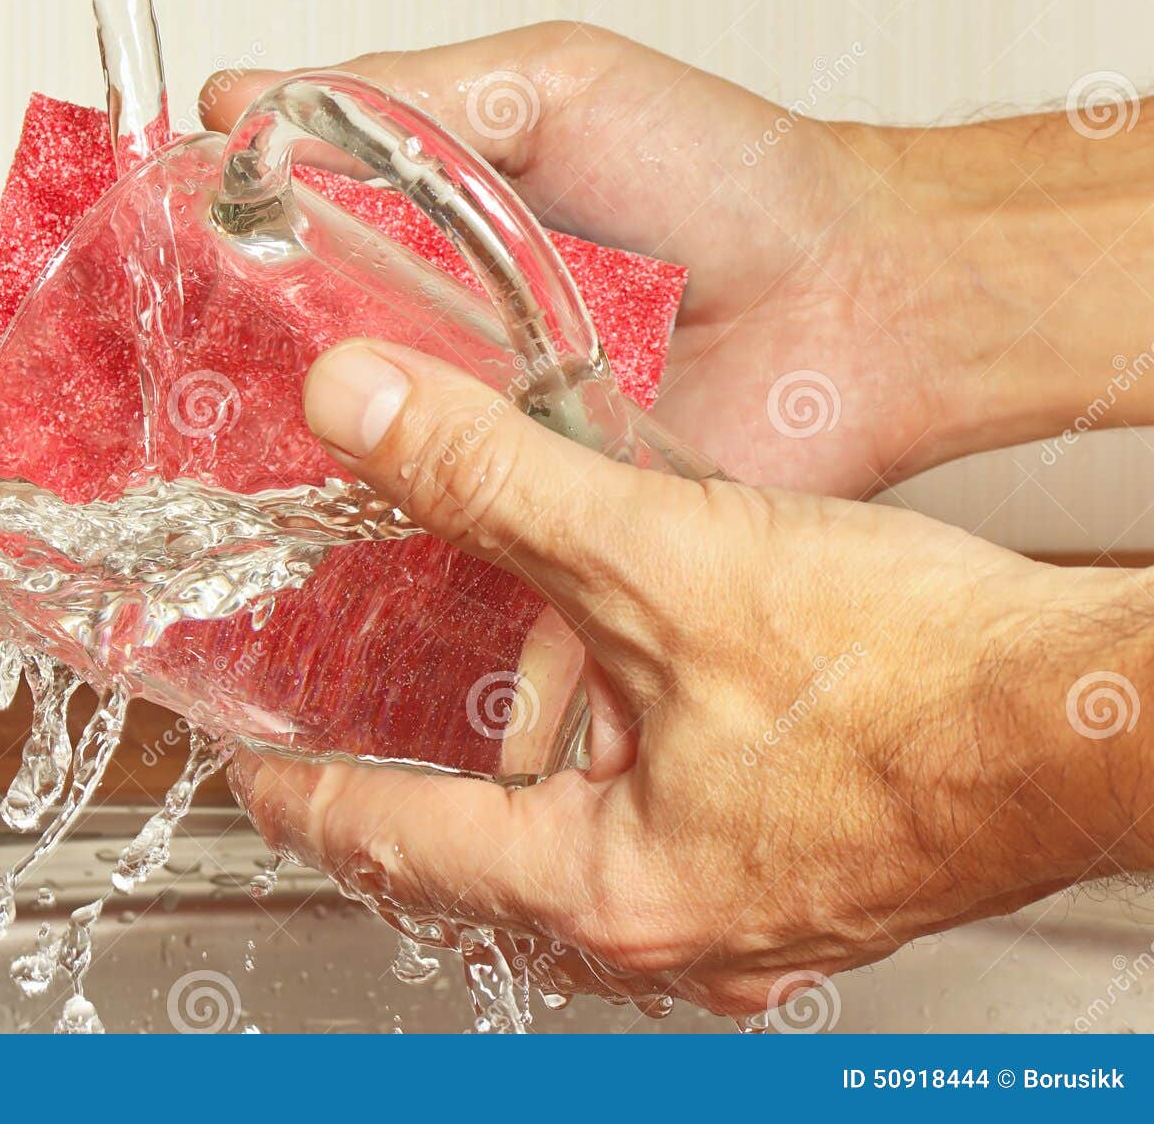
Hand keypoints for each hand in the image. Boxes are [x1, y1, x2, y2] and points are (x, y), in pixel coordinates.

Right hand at [202, 23, 1153, 496]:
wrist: (863, 299)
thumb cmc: (731, 176)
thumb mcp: (548, 90)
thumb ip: (399, 96)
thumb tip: (241, 99)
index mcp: (436, 240)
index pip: (288, 261)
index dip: (210, 271)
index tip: (130, 274)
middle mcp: (452, 346)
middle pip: (305, 382)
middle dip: (223, 399)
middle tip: (143, 407)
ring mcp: (494, 438)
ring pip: (362, 474)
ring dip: (294, 482)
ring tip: (205, 492)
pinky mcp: (545, 522)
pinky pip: (452, 554)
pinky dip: (395, 571)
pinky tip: (325, 580)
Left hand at [228, 339, 1153, 1017]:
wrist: (1086, 714)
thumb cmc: (915, 675)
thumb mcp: (660, 555)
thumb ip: (492, 478)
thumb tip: (361, 408)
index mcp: (612, 884)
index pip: (403, 845)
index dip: (314, 800)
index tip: (261, 779)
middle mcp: (674, 925)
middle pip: (486, 871)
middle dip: (411, 807)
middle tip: (348, 752)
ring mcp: (747, 908)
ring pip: (581, 858)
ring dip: (519, 791)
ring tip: (468, 732)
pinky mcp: (806, 865)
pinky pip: (665, 835)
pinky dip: (612, 778)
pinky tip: (624, 716)